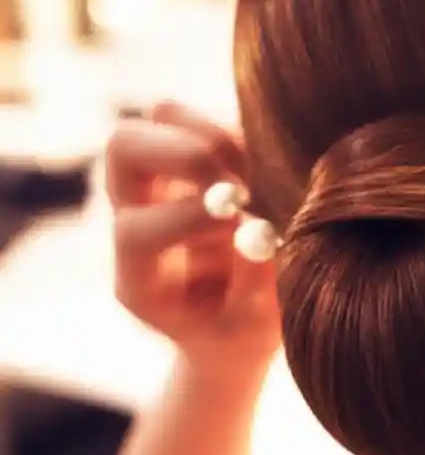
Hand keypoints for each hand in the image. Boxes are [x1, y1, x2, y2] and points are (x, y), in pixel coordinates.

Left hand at [107, 102, 279, 381]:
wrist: (236, 329)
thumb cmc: (241, 337)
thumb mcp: (251, 332)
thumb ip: (253, 289)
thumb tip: (260, 233)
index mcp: (139, 277)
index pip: (135, 230)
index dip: (186, 218)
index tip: (239, 222)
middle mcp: (138, 219)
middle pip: (125, 150)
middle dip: (183, 152)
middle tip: (238, 182)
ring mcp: (163, 184)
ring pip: (161, 117)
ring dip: (212, 133)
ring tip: (255, 171)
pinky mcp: (198, 161)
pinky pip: (206, 119)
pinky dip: (239, 132)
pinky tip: (268, 168)